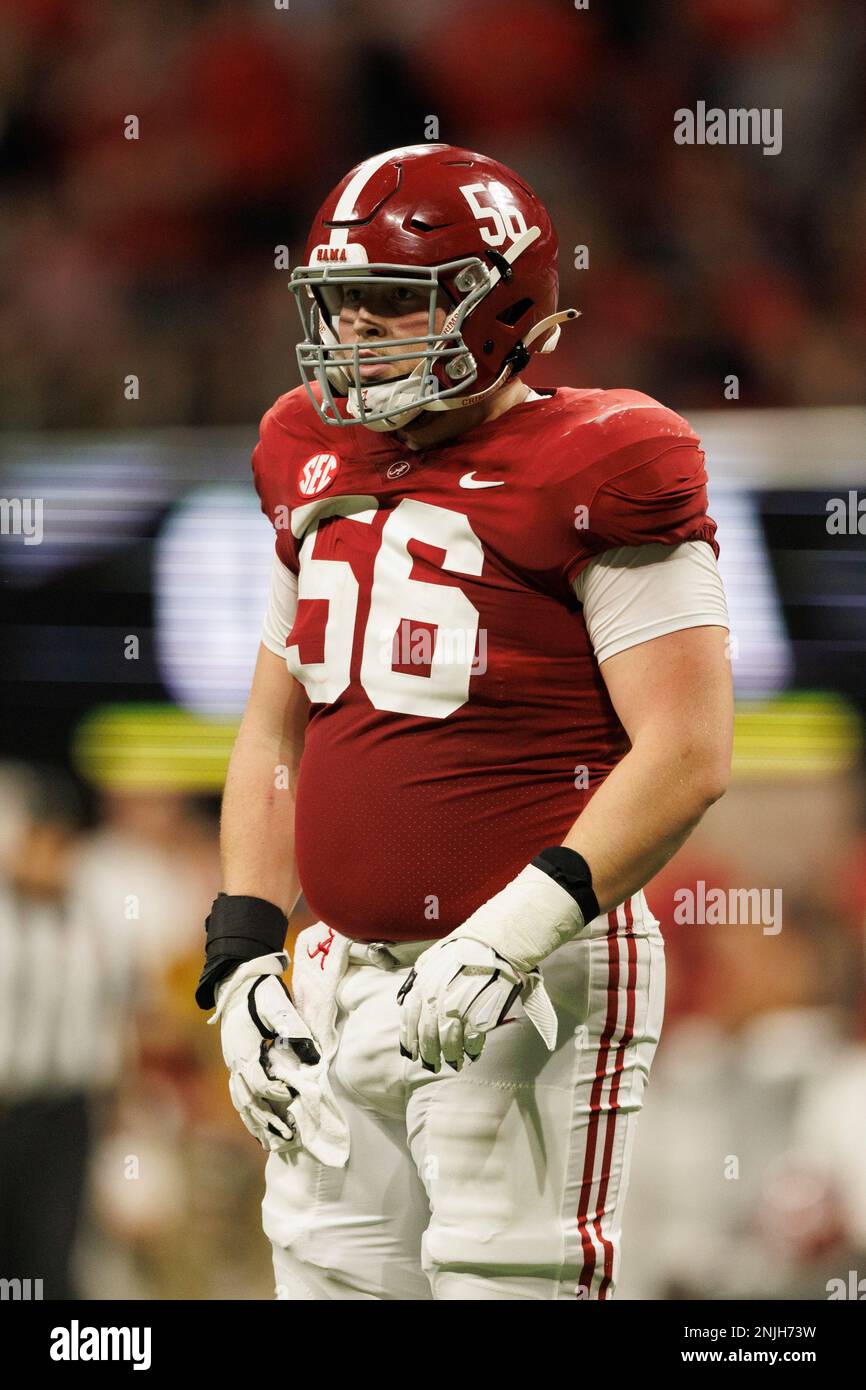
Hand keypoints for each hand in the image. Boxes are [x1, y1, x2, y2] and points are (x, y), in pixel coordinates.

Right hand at [209, 952, 319, 1153]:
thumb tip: (313, 1056)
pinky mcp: (235, 1064)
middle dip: (268, 1120)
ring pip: (241, 1102)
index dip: (275, 1092)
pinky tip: (258, 1128)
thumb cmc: (261, 993)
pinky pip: (238, 1096)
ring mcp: (232, 1064)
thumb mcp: (278, 1005)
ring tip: (274, 1143)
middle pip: (248, 1100)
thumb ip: (294, 1029)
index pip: (259, 1080)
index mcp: (245, 1049)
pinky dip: (248, 1114)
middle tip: (289, 1137)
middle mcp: (235, 1061)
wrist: (239, 982)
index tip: (292, 1098)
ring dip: (257, 1123)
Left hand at [396, 935, 555, 1073]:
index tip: (411, 1052)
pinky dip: (470, 1050)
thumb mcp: (432, 957)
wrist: (495, 944)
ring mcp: (457, 1011)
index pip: (409, 1020)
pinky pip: (471, 1042)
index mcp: (423, 986)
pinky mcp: (478, 1017)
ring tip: (453, 1062)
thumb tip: (409, 997)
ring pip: (448, 1043)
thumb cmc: (465, 948)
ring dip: (449, 1056)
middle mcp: (436, 1001)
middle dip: (428, 1053)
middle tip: (432, 1064)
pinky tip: (471, 1053)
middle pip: (427, 1036)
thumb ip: (419, 977)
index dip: (409, 1040)